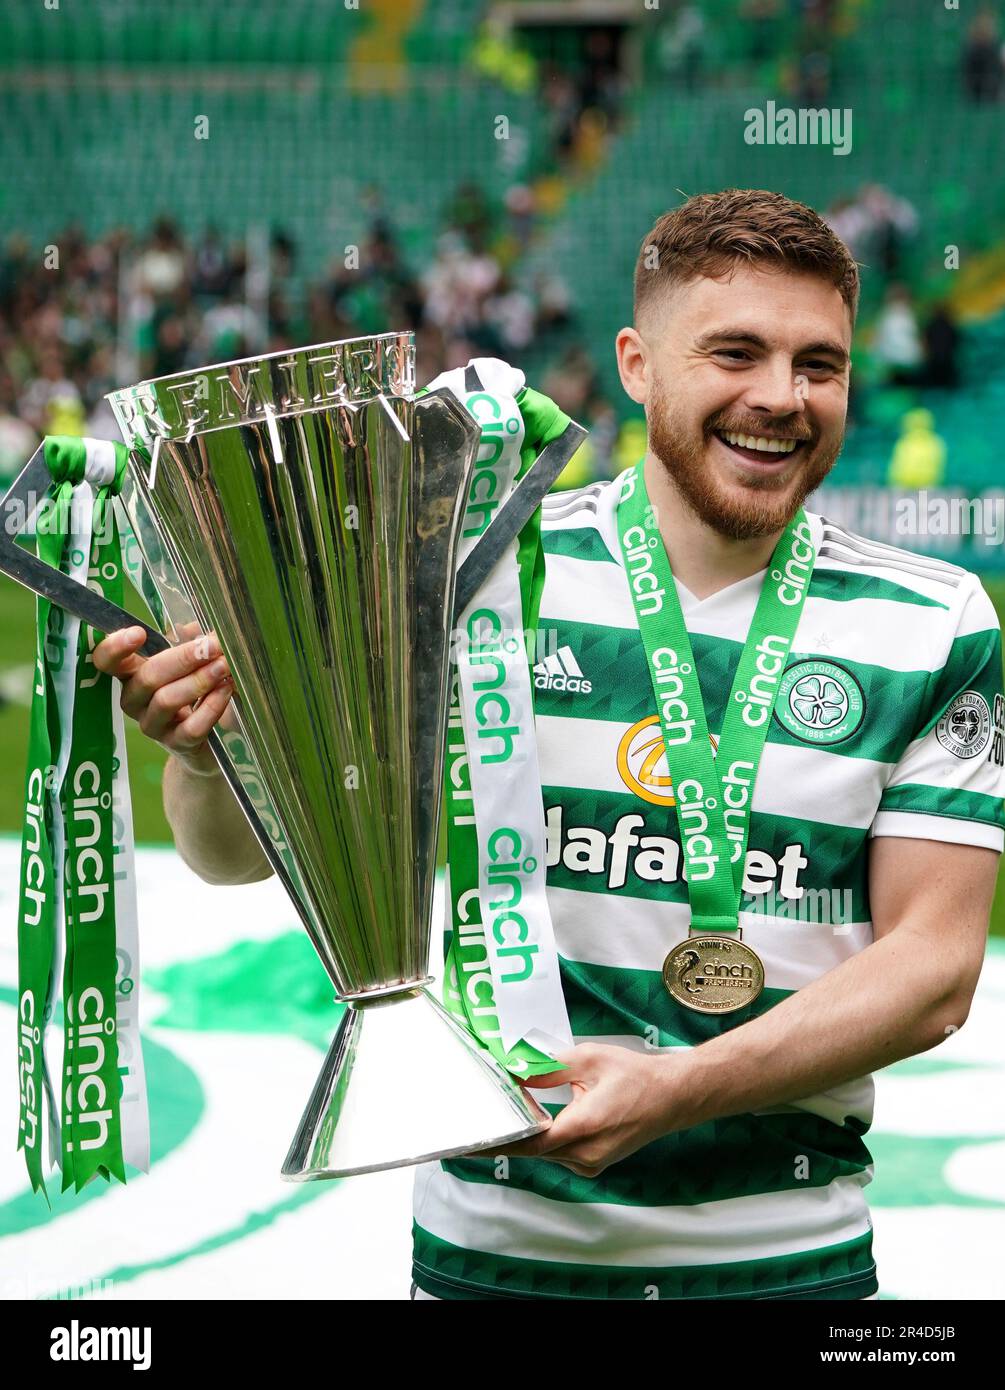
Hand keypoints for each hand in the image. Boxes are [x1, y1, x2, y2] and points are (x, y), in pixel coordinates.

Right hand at [91, 622, 234, 772]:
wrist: (203, 740)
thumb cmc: (190, 691)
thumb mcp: (187, 662)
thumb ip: (187, 641)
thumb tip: (194, 626)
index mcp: (131, 675)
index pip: (107, 661)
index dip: (115, 647)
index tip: (138, 633)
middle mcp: (134, 701)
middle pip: (147, 677)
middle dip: (182, 659)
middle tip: (211, 647)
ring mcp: (153, 725)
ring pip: (167, 701)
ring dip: (198, 680)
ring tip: (223, 666)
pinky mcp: (176, 744)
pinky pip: (191, 726)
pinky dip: (212, 706)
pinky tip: (226, 690)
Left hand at [470, 1043, 689, 1176]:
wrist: (674, 1097)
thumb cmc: (636, 1076)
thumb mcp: (589, 1060)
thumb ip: (549, 1068)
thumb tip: (515, 1073)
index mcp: (585, 1128)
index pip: (530, 1143)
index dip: (497, 1143)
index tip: (468, 1145)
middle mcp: (586, 1154)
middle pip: (534, 1149)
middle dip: (508, 1133)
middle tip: (477, 1121)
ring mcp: (592, 1162)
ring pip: (547, 1152)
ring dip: (528, 1135)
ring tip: (502, 1115)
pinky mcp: (595, 1162)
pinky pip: (560, 1153)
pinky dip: (545, 1138)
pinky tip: (534, 1119)